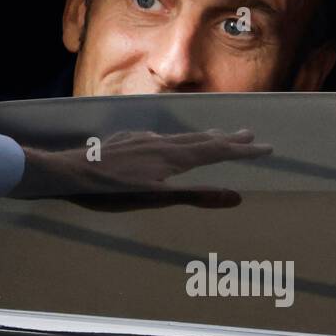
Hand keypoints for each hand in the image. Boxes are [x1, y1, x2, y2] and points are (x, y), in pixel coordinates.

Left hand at [14, 128, 271, 209]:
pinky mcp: (125, 142)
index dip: (242, 151)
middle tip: (251, 135)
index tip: (267, 147)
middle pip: (201, 140)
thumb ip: (195, 197)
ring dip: (203, 137)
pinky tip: (168, 143)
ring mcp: (141, 141)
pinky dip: (176, 139)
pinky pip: (160, 138)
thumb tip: (235, 197)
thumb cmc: (109, 192)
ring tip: (218, 134)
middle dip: (228, 139)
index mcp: (172, 157)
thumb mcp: (155, 200)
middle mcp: (160, 143)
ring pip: (180, 137)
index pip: (216, 152)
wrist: (68, 173)